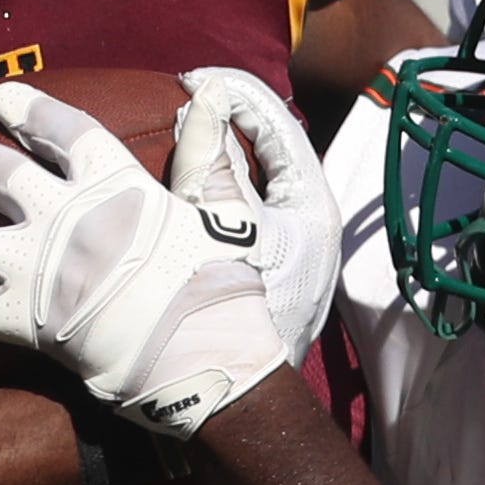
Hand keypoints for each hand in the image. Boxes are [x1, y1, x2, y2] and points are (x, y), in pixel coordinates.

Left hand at [0, 89, 297, 436]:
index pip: (66, 132)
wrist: (210, 358)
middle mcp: (66, 218)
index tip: (1, 96)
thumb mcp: (227, 215)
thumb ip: (207, 161)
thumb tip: (208, 103)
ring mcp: (39, 268)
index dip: (31, 112)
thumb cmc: (229, 293)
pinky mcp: (26, 321)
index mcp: (118, 187)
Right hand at [172, 68, 349, 368]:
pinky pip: (242, 212)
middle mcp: (310, 227)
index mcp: (310, 208)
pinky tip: (177, 187)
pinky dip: (213, 190)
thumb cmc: (227, 314)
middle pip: (270, 150)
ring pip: (256, 181)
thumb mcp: (211, 225)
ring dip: (216, 154)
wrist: (231, 402)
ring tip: (173, 135)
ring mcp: (292, 252)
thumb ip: (207, 162)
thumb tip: (201, 105)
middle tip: (179, 102)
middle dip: (224, 119)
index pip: (278, 124)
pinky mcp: (269, 274)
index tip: (187, 82)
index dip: (232, 92)